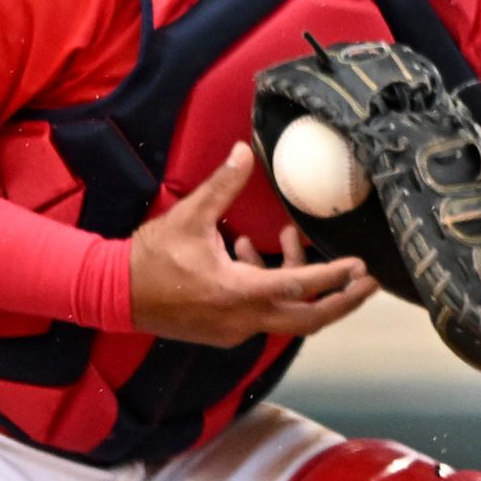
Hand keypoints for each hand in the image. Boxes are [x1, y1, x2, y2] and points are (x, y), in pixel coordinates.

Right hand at [127, 142, 376, 345]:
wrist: (111, 294)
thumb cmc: (150, 257)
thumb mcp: (189, 216)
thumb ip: (222, 185)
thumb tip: (244, 151)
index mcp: (238, 293)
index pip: (300, 287)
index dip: (334, 277)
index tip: (360, 268)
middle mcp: (242, 319)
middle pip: (308, 320)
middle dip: (342, 302)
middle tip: (369, 283)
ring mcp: (233, 329)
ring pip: (284, 315)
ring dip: (298, 283)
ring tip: (290, 238)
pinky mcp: (223, 330)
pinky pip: (261, 312)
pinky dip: (269, 286)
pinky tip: (249, 250)